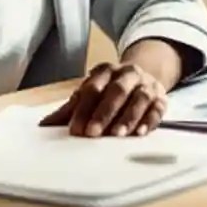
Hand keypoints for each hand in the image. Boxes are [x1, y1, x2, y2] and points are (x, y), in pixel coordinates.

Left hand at [39, 61, 168, 137]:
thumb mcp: (92, 94)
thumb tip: (44, 125)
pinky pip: (157, 108)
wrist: (145, 76)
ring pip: (139, 98)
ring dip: (128, 117)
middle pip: (116, 91)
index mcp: (106, 71)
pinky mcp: (161, 97)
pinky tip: (140, 133)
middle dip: (104, 113)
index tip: (75, 130)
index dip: (83, 109)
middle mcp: (128, 74)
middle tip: (92, 133)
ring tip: (117, 135)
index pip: (93, 88)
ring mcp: (146, 84)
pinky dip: (150, 120)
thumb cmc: (111, 91)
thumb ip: (72, 110)